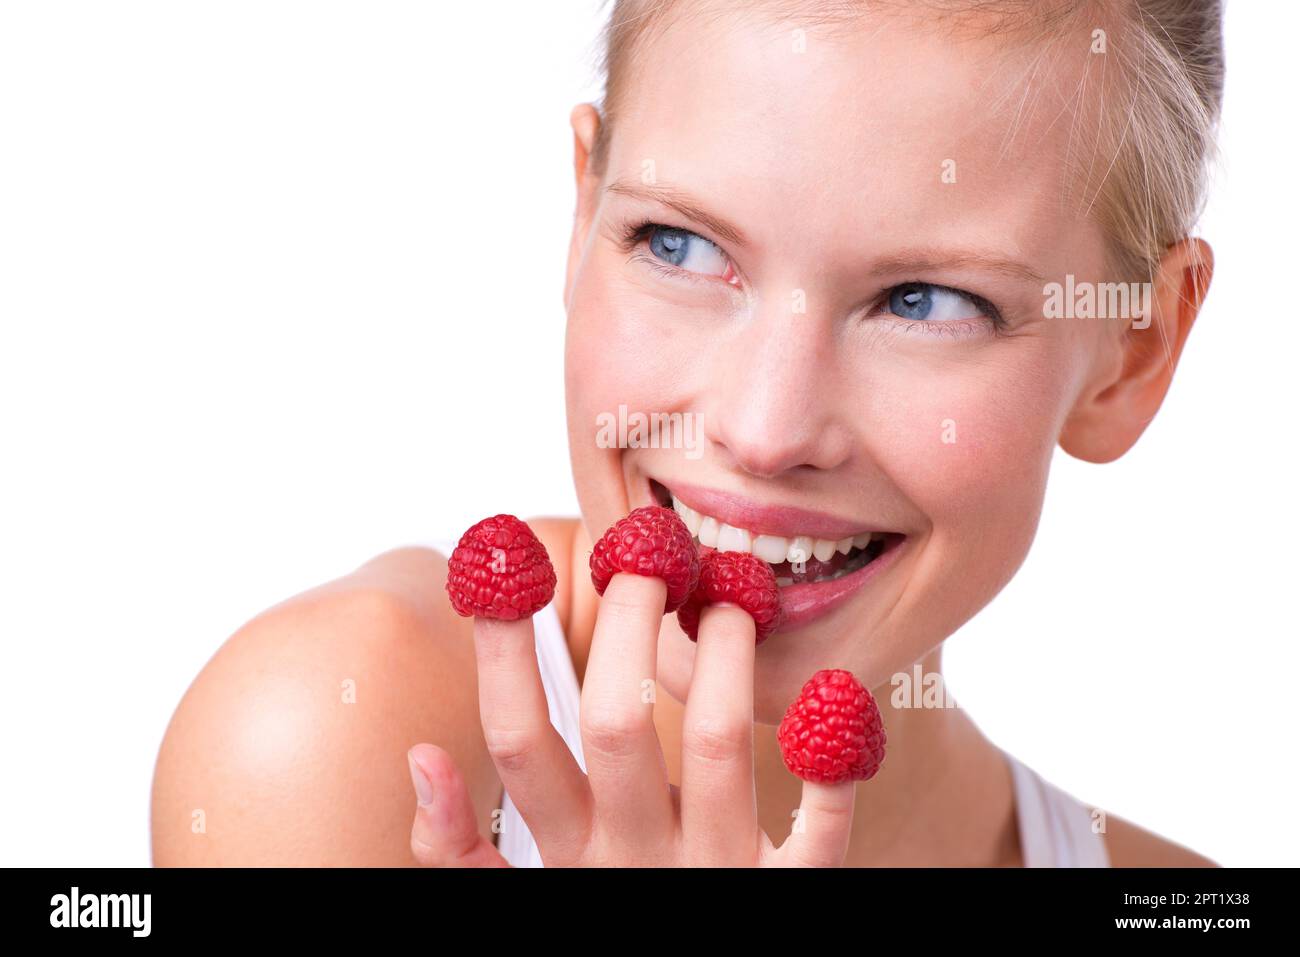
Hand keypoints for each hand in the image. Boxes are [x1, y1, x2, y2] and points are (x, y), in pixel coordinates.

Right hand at [407, 573, 855, 865]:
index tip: (498, 568)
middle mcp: (633, 862)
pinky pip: (819, 834)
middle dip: (623, 629)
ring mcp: (713, 880)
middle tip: (641, 560)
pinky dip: (834, 765)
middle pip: (613, 727)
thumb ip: (460, 848)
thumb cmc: (614, 919)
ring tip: (728, 599)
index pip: (516, 741)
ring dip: (721, 659)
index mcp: (566, 856)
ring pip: (717, 748)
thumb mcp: (526, 900)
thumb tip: (420, 755)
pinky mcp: (786, 899)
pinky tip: (837, 696)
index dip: (500, 652)